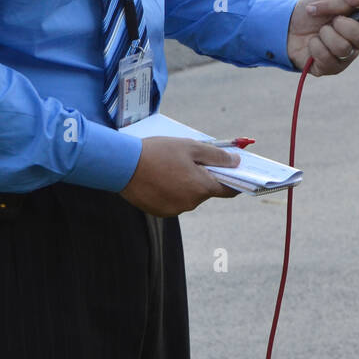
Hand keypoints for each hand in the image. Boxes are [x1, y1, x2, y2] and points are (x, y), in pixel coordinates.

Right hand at [120, 136, 240, 215]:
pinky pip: (174, 200)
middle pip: (206, 190)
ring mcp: (174, 209)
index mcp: (201, 187)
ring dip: (186, 183)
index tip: (237, 171)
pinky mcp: (160, 211)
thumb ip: (217, 156)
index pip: (229, 190)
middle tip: (191, 159)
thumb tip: (236, 162)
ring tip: (171, 166)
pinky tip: (161, 176)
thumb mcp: (191, 147)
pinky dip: (172, 190)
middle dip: (203, 175)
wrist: (122, 165)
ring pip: (189, 195)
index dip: (235, 180)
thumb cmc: (158, 153)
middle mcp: (190, 203)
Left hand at [287, 0, 358, 74]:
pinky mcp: (328, 69)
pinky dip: (314, 46)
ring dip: (324, 36)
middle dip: (336, 27)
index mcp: (358, 29)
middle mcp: (353, 46)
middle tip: (325, 24)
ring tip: (317, 33)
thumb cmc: (311, 9)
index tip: (335, 15)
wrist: (286, 24)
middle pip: (358, 40)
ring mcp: (342, 59)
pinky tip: (312, 44)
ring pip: (342, 48)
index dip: (347, 21)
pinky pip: (326, 59)